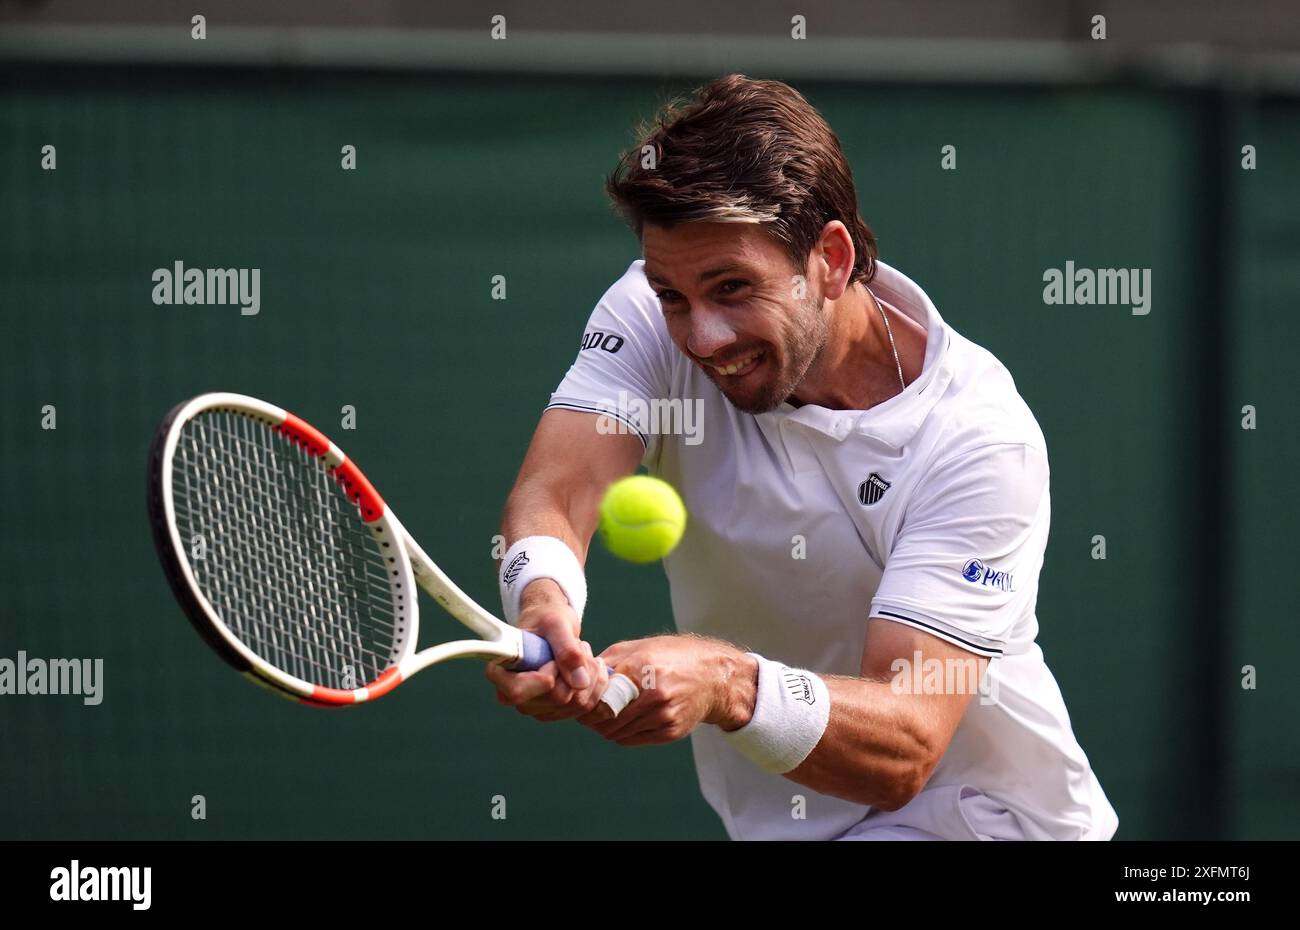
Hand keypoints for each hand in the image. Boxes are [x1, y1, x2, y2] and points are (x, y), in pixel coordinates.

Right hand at [484, 579, 608, 720]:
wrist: (551, 627)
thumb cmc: (546, 620)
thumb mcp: (556, 624)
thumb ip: (566, 649)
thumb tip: (580, 682)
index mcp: (501, 672)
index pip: (518, 691)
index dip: (543, 679)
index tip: (554, 660)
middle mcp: (513, 695)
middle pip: (557, 698)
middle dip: (576, 670)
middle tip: (578, 645)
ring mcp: (534, 707)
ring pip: (576, 704)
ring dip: (590, 675)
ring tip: (582, 652)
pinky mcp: (554, 711)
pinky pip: (585, 707)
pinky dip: (595, 684)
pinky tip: (589, 666)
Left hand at [580, 635, 755, 745]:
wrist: (712, 676)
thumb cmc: (670, 656)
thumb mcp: (637, 648)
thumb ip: (606, 662)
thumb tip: (576, 677)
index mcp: (642, 668)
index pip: (599, 697)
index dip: (584, 703)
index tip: (579, 701)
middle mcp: (654, 694)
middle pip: (605, 719)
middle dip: (591, 717)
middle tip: (587, 712)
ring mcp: (663, 715)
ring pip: (616, 732)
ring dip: (604, 727)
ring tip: (604, 715)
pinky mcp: (670, 732)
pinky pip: (631, 740)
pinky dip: (621, 733)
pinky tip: (623, 721)